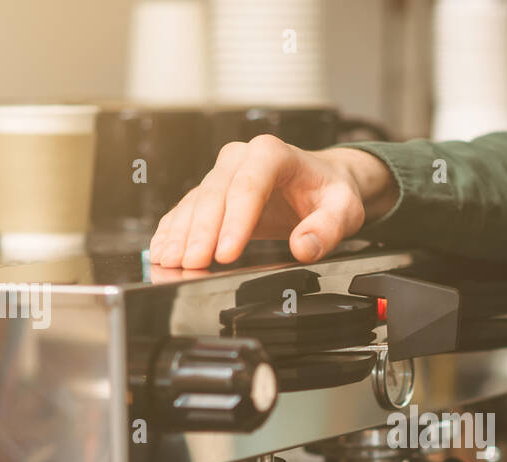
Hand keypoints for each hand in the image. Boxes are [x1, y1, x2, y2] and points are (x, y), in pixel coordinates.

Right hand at [148, 136, 397, 268]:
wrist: (322, 182)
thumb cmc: (331, 192)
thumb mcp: (344, 209)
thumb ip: (328, 228)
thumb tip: (304, 247)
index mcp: (273, 153)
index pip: (248, 186)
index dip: (235, 222)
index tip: (227, 254)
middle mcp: (242, 158)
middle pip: (215, 194)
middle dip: (201, 232)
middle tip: (192, 263)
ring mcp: (224, 173)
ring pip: (196, 202)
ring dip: (181, 234)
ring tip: (171, 261)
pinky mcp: (214, 192)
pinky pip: (188, 209)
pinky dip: (173, 230)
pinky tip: (162, 249)